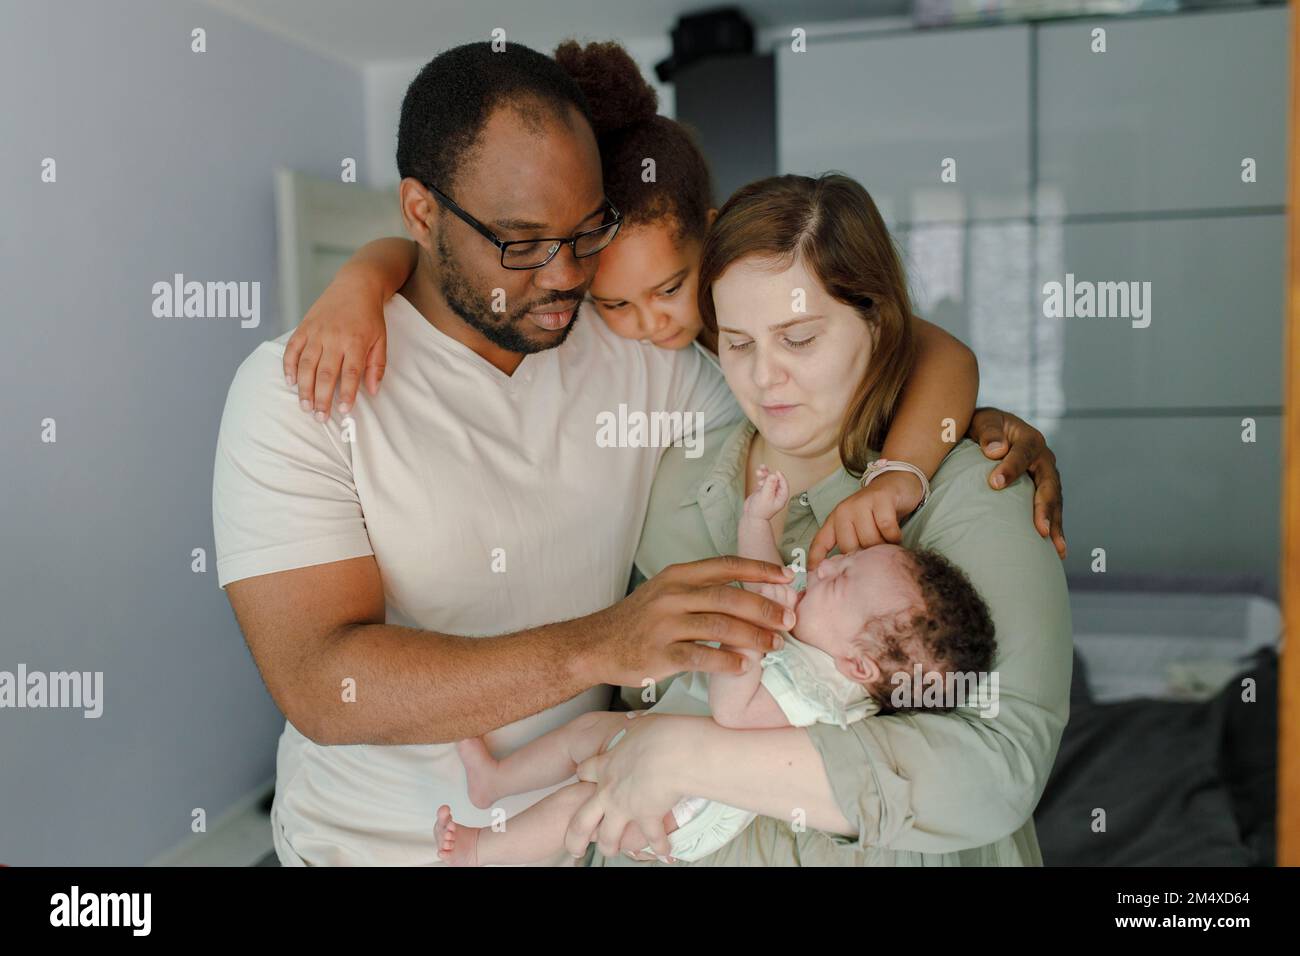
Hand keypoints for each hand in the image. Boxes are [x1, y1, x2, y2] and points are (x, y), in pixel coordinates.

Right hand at [282, 274, 387, 419]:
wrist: (356, 285)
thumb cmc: (370, 317)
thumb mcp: (381, 340)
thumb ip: (377, 366)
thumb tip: (373, 391)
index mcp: (355, 342)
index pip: (350, 374)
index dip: (347, 394)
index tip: (344, 411)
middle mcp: (334, 338)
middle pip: (326, 373)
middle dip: (322, 398)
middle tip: (320, 417)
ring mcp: (317, 332)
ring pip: (306, 364)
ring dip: (304, 388)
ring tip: (305, 406)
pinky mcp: (304, 326)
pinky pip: (292, 348)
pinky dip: (288, 366)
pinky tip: (290, 382)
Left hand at [565, 713, 698, 860]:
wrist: (674, 752)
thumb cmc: (660, 733)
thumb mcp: (640, 725)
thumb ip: (634, 729)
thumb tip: (637, 721)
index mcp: (606, 765)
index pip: (584, 772)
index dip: (583, 776)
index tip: (584, 778)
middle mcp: (609, 792)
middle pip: (581, 820)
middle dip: (576, 837)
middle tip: (574, 848)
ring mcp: (625, 808)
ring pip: (607, 837)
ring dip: (609, 846)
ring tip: (611, 852)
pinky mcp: (646, 819)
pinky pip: (651, 839)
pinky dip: (659, 846)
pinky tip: (663, 852)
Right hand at [586, 557, 795, 686]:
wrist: (596, 644)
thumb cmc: (638, 620)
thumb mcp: (666, 592)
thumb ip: (701, 590)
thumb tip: (748, 594)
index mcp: (677, 576)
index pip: (726, 566)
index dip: (760, 570)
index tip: (787, 577)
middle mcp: (672, 595)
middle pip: (729, 597)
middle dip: (765, 608)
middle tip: (789, 620)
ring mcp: (665, 624)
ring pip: (720, 626)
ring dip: (754, 636)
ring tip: (775, 645)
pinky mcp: (659, 653)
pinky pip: (701, 656)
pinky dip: (726, 661)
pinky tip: (744, 666)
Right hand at [743, 466, 788, 520]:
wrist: (751, 517)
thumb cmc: (760, 510)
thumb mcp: (765, 496)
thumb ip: (769, 485)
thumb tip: (774, 475)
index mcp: (782, 496)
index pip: (784, 484)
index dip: (780, 477)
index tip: (775, 472)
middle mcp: (777, 494)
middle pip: (775, 480)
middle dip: (769, 475)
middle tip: (763, 472)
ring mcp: (770, 492)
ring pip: (769, 479)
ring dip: (764, 474)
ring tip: (758, 471)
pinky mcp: (763, 491)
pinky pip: (763, 481)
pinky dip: (761, 477)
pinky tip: (758, 474)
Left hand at [807, 471, 920, 569]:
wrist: (896, 483)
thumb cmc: (876, 511)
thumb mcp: (858, 526)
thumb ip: (851, 543)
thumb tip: (845, 570)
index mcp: (835, 519)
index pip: (820, 541)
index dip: (815, 559)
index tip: (814, 575)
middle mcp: (844, 511)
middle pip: (850, 547)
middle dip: (865, 555)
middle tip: (876, 553)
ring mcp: (861, 503)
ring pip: (870, 539)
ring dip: (882, 546)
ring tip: (887, 542)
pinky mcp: (881, 499)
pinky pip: (887, 529)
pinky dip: (894, 537)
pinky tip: (896, 536)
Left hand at [968, 407, 1065, 558]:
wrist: (991, 432)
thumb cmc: (984, 428)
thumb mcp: (984, 421)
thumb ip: (989, 432)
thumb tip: (995, 451)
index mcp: (1029, 439)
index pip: (1023, 453)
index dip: (1011, 468)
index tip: (995, 484)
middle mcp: (1044, 459)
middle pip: (1049, 484)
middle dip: (1045, 508)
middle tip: (1040, 529)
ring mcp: (1046, 477)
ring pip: (1054, 501)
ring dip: (1055, 525)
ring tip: (1056, 548)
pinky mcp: (1042, 491)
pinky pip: (1051, 511)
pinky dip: (1053, 529)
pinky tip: (1056, 551)